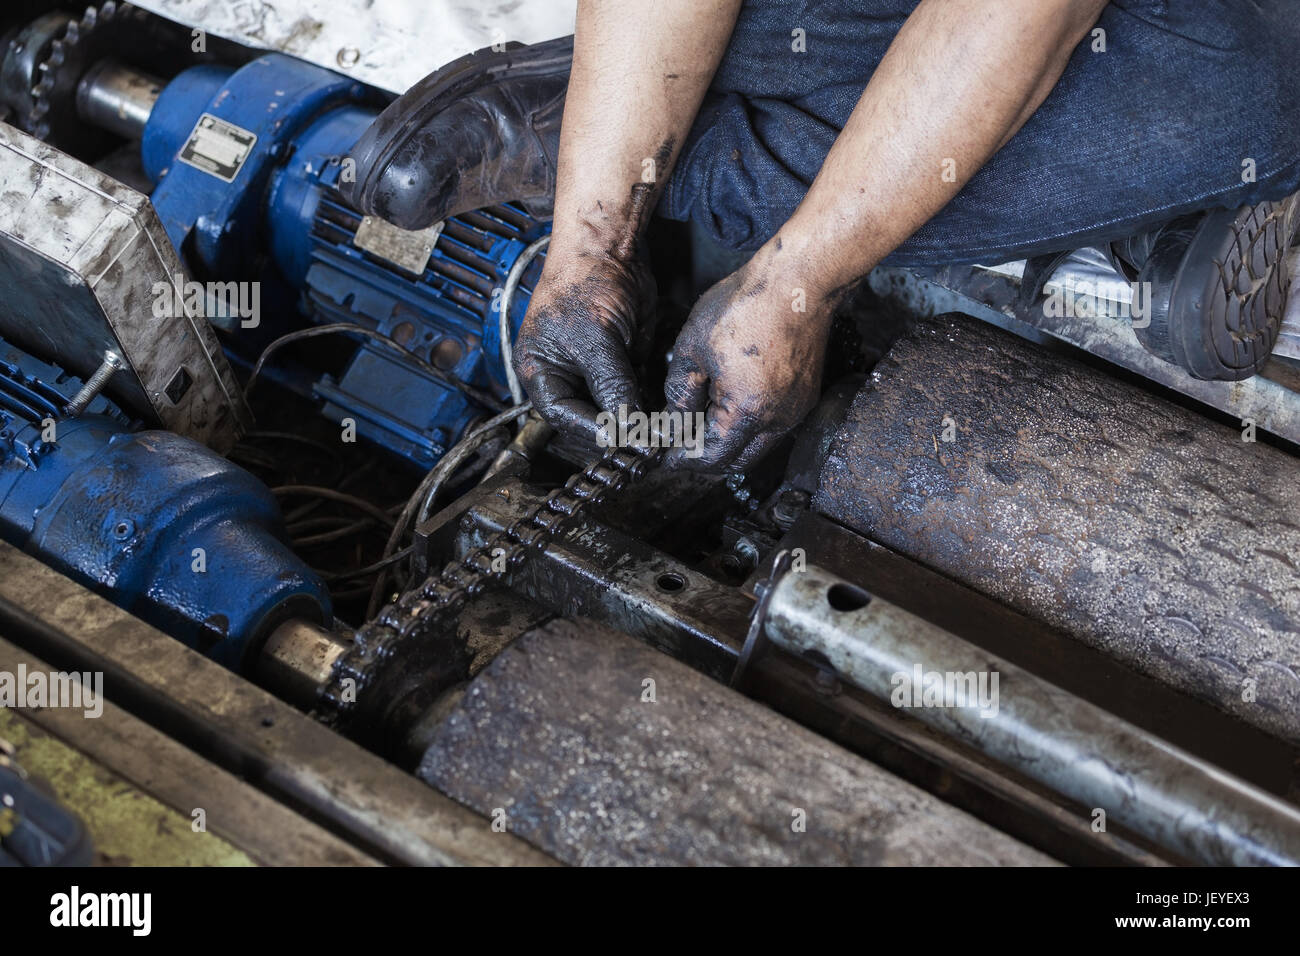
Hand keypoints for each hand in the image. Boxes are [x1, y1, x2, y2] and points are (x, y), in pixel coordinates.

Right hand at [513, 249, 654, 440]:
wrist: (609, 248)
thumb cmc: (584, 284)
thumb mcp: (595, 342)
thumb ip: (612, 386)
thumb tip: (628, 427)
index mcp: (541, 372)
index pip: (564, 416)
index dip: (593, 431)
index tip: (623, 442)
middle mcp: (565, 375)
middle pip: (590, 418)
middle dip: (617, 427)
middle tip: (646, 441)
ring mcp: (594, 370)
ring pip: (615, 408)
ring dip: (636, 418)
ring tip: (659, 429)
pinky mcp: (621, 362)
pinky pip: (634, 391)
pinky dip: (647, 401)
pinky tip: (664, 410)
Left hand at [662, 251, 836, 471]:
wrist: (799, 281)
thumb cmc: (746, 305)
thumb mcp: (692, 347)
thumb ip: (680, 392)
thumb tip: (673, 423)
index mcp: (746, 412)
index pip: (711, 458)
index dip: (684, 460)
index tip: (668, 457)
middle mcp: (777, 420)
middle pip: (737, 462)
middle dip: (707, 459)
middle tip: (682, 444)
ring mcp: (796, 410)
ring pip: (757, 447)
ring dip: (730, 444)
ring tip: (703, 422)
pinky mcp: (805, 397)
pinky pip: (774, 428)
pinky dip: (750, 427)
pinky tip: (730, 405)